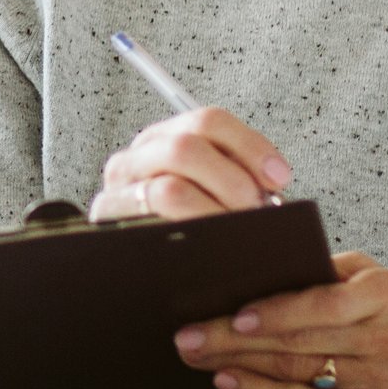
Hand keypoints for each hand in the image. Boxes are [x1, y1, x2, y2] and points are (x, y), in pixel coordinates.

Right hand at [89, 106, 292, 220]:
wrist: (136, 267)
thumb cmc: (187, 225)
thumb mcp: (212, 190)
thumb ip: (236, 177)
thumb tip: (274, 182)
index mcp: (167, 137)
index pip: (208, 121)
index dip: (250, 146)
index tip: (278, 176)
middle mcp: (140, 155)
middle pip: (188, 146)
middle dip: (232, 181)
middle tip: (253, 208)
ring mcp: (120, 186)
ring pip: (171, 186)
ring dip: (213, 211)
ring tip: (232, 227)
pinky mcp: (109, 217)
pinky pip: (152, 218)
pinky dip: (190, 227)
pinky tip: (207, 239)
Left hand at [174, 251, 387, 388]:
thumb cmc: (383, 301)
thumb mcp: (364, 271)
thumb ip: (319, 270)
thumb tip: (255, 271)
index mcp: (383, 297)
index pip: (325, 307)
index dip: (279, 313)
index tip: (237, 315)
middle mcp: (381, 342)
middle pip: (298, 343)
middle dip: (235, 339)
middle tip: (188, 335)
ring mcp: (372, 382)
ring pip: (294, 374)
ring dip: (237, 364)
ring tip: (195, 354)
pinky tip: (227, 380)